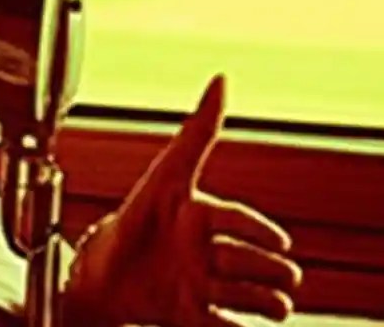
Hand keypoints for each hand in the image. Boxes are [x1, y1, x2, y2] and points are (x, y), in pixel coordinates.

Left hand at [64, 75, 301, 325]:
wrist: (95, 270)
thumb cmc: (132, 217)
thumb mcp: (167, 173)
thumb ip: (198, 131)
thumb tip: (223, 80)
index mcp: (202, 216)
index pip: (240, 220)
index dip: (261, 232)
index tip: (280, 242)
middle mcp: (205, 252)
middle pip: (250, 263)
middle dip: (272, 272)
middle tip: (288, 279)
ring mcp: (199, 285)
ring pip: (245, 296)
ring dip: (265, 302)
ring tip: (279, 307)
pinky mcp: (188, 316)